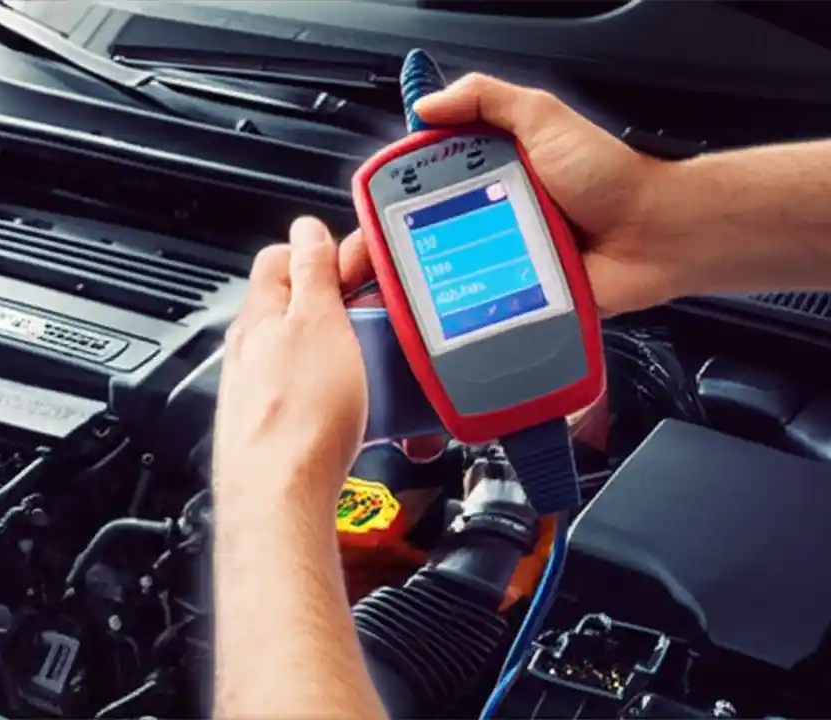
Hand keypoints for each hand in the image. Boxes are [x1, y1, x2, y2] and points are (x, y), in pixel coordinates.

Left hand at [213, 218, 368, 512]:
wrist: (279, 500)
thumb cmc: (297, 419)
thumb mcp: (317, 322)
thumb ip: (312, 272)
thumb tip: (308, 228)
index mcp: (259, 314)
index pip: (284, 257)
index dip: (325, 251)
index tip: (363, 263)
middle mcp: (252, 350)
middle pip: (300, 306)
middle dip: (343, 307)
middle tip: (377, 318)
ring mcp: (261, 391)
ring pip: (308, 353)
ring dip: (345, 352)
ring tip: (374, 367)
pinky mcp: (276, 427)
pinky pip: (311, 395)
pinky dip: (339, 394)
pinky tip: (357, 410)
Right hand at [343, 73, 674, 316]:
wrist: (655, 237)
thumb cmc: (609, 179)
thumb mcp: (543, 118)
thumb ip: (487, 100)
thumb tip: (429, 103)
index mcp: (484, 174)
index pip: (417, 190)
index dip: (383, 208)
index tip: (364, 225)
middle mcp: (486, 218)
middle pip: (417, 242)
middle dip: (384, 260)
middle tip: (363, 275)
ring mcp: (498, 262)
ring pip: (439, 283)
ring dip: (414, 295)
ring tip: (388, 306)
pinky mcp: (515, 301)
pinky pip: (476, 314)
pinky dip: (455, 323)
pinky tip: (432, 328)